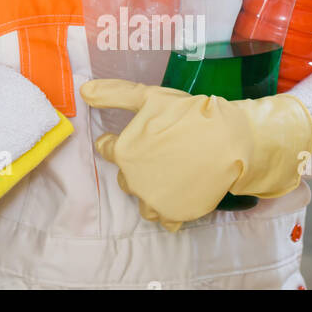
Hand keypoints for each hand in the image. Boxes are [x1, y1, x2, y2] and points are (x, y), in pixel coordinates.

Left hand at [79, 79, 311, 231]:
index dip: (117, 140)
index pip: (106, 148)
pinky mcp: (175, 214)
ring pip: (142, 200)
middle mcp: (133, 180)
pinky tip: (180, 193)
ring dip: (150, 189)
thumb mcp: (148, 96)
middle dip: (136, 165)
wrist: (228, 142)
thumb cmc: (187, 115)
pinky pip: (163, 219)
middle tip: (160, 152)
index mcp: (123, 152)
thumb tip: (84, 92)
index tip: (135, 137)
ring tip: (170, 174)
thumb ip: (114, 94)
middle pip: (125, 176)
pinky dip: (168, 209)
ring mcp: (154, 200)